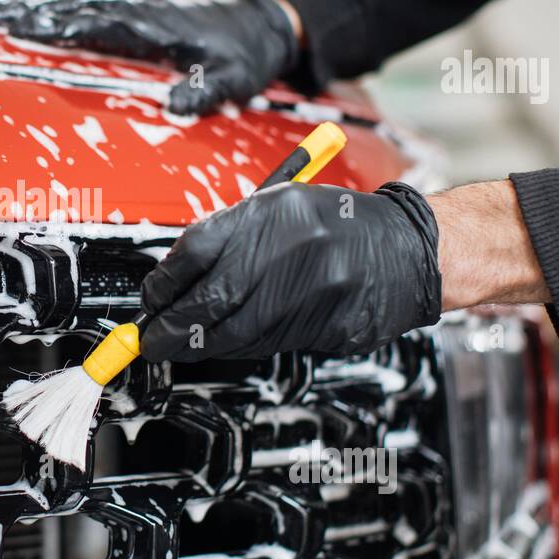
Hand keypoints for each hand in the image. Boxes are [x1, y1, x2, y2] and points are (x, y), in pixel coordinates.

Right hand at [0, 0, 298, 114]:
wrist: (260, 26)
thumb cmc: (245, 56)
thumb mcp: (234, 80)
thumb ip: (205, 93)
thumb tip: (174, 106)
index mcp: (158, 27)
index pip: (104, 24)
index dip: (67, 26)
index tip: (32, 28)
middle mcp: (139, 13)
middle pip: (77, 10)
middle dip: (33, 14)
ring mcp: (133, 12)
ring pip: (76, 7)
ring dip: (34, 10)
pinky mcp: (131, 16)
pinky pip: (85, 11)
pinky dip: (53, 12)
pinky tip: (28, 16)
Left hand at [139, 182, 441, 361]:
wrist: (408, 250)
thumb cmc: (339, 225)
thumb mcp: (281, 210)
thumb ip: (231, 237)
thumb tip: (175, 279)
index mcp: (274, 211)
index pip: (197, 249)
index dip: (164, 282)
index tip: (150, 298)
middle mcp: (292, 249)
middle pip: (210, 298)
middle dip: (171, 325)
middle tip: (150, 338)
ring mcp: (313, 291)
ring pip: (236, 332)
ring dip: (198, 345)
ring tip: (175, 346)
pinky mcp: (327, 325)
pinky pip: (266, 345)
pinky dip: (235, 349)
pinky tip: (222, 344)